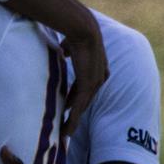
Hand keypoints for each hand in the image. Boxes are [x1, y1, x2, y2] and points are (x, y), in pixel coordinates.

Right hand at [61, 19, 108, 135]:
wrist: (83, 30)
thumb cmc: (76, 32)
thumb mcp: (73, 45)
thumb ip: (70, 51)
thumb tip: (64, 51)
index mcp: (97, 69)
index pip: (84, 87)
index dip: (74, 97)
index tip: (66, 105)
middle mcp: (99, 78)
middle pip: (85, 100)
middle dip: (75, 113)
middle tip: (67, 125)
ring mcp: (95, 83)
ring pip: (82, 107)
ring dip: (74, 121)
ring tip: (66, 133)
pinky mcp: (88, 85)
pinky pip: (79, 106)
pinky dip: (73, 119)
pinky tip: (67, 128)